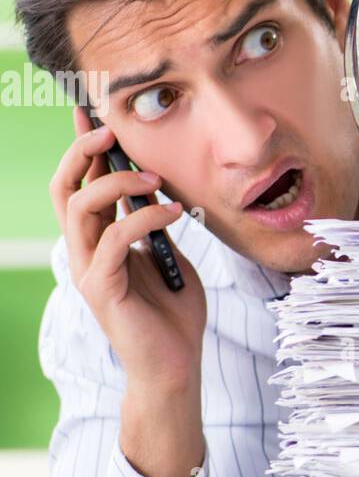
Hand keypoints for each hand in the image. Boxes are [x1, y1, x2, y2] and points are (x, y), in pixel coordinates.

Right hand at [51, 108, 206, 395]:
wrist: (176, 364)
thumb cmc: (173, 313)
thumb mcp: (168, 255)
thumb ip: (155, 225)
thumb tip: (159, 188)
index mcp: (98, 240)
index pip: (78, 184)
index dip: (81, 147)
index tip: (92, 112)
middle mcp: (85, 251)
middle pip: (64, 188)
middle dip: (82, 152)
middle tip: (111, 130)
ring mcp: (89, 270)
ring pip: (80, 208)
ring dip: (115, 181)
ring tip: (154, 177)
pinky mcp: (102, 289)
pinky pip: (113, 240)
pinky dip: (143, 217)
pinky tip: (172, 212)